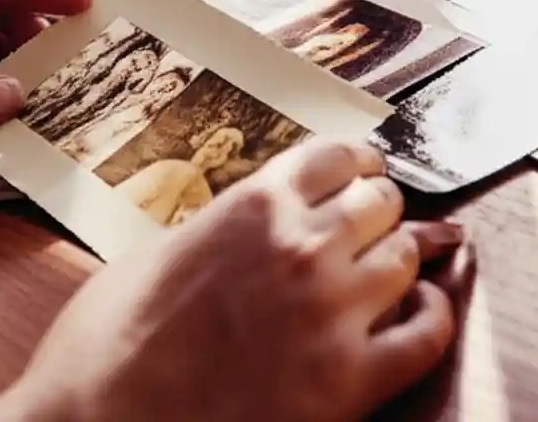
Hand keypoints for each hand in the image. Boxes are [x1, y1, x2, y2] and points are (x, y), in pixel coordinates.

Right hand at [0, 140, 463, 421]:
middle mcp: (302, 248)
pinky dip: (431, 316)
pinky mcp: (352, 382)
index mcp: (252, 208)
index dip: (355, 163)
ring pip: (408, 256)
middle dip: (376, 211)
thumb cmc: (106, 351)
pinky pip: (428, 333)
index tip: (360, 173)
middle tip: (368, 226)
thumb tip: (250, 222)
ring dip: (398, 260)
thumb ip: (218, 227)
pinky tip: (419, 312)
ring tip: (382, 272)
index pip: (339, 155)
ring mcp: (332, 314)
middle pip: (382, 200)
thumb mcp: (152, 255)